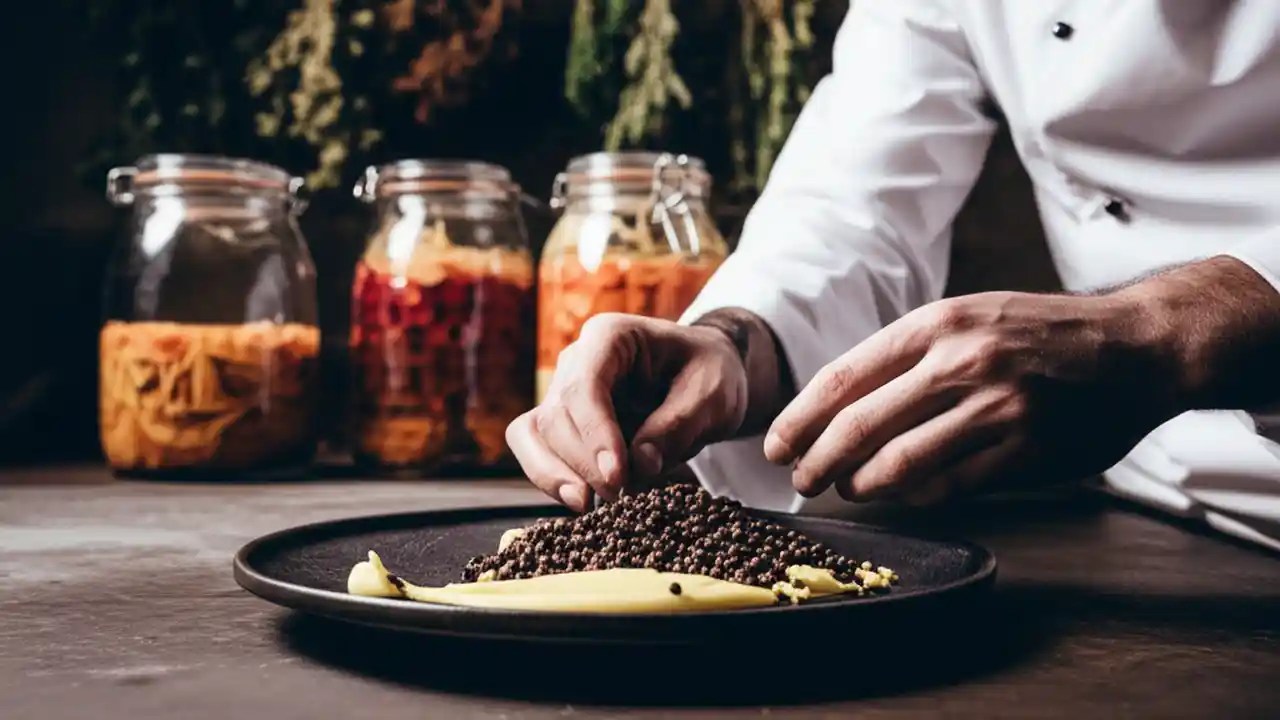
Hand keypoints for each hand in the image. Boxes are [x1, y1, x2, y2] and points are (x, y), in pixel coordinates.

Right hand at [507, 313, 749, 511]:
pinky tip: (581, 501)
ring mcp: (563, 391)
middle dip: (583, 463)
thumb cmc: (709, 373)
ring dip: (554, 474)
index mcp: (611, 337)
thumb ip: (679, 424)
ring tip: (589, 506)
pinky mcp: (562, 424)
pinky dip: (552, 478)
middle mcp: (576, 360)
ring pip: (533, 434)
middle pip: (556, 415)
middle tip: (622, 496)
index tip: (618, 477)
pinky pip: (536, 449)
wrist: (705, 376)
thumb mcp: (713, 394)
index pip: (585, 386)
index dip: (595, 435)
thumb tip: (640, 465)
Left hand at [762, 290, 1180, 504]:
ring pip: (899, 465)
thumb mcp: (969, 316)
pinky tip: (904, 495)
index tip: (776, 446)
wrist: (1135, 346)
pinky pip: (950, 487)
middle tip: (799, 480)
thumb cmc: (1040, 333)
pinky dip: (916, 496)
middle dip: (816, 461)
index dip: (799, 420)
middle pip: (859, 426)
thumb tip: (838, 407)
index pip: (842, 379)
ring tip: (848, 489)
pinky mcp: (1026, 452)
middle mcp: (962, 362)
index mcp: (937, 324)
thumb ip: (909, 356)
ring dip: (861, 485)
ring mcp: (997, 409)